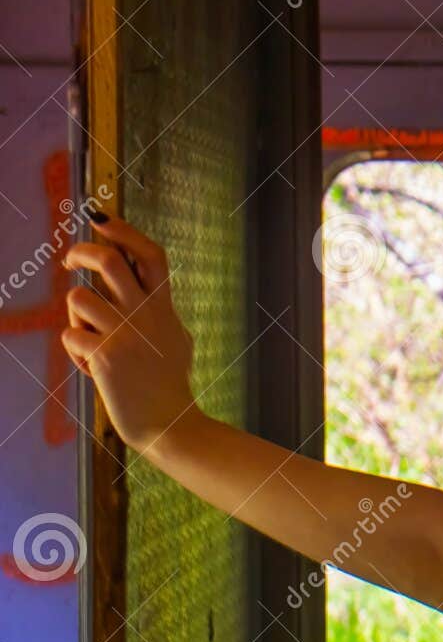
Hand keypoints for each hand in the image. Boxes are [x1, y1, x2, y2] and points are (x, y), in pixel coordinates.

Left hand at [60, 212, 200, 455]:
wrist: (168, 422)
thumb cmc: (168, 382)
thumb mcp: (174, 337)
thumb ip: (155, 311)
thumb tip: (134, 286)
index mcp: (163, 307)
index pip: (150, 255)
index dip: (124, 231)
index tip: (101, 218)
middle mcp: (146, 314)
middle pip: (108, 260)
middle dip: (81, 252)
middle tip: (70, 261)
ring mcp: (126, 333)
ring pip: (78, 298)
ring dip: (77, 319)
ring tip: (91, 343)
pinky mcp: (107, 355)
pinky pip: (71, 336)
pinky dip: (76, 352)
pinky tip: (94, 370)